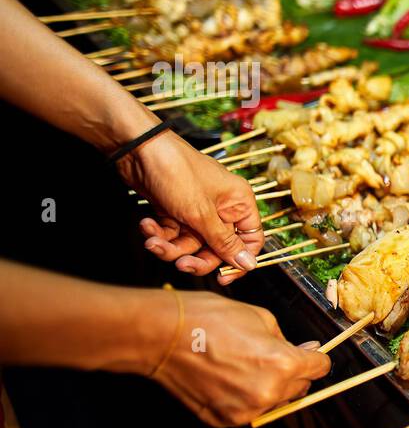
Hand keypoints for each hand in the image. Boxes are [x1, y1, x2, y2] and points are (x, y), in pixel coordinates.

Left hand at [123, 131, 264, 278]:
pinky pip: (173, 233)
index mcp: (239, 203)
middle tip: (180, 264)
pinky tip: (147, 225)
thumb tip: (249, 265)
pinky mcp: (176, 210)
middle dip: (195, 257)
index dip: (238, 261)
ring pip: (191, 243)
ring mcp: (197, 209)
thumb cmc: (177, 172)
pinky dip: (159, 233)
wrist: (138, 150)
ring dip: (170, 247)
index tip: (222, 277)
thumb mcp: (202, 214)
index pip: (250, 240)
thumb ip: (225, 243)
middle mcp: (222, 208)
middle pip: (217, 248)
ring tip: (152, 242)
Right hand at [150, 291, 331, 426]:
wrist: (162, 335)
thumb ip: (287, 340)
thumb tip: (306, 351)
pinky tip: (229, 377)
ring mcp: (245, 410)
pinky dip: (245, 397)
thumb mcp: (261, 317)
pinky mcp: (224, 419)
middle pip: (299, 387)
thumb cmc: (208, 319)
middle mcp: (267, 392)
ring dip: (270, 386)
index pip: (319, 368)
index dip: (315, 358)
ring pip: (275, 400)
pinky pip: (249, 410)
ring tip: (245, 364)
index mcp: (282, 364)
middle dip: (293, 372)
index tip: (308, 354)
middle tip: (271, 355)